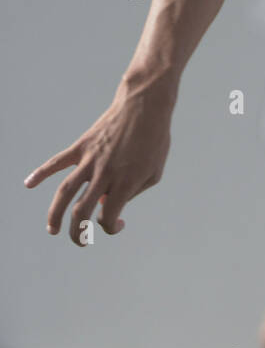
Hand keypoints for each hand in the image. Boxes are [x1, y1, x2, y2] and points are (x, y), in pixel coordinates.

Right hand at [24, 84, 173, 244]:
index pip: (108, 217)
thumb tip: (103, 202)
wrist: (144, 106)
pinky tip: (28, 184)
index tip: (119, 223)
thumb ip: (132, 192)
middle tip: (80, 241)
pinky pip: (56, 162)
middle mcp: (105, 174)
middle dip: (78, 232)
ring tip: (52, 230)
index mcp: (125, 183)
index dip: (111, 227)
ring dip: (55, 214)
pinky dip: (40, 173)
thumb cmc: (154, 141)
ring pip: (65, 192)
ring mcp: (90, 159)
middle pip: (81, 211)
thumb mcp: (153, 172)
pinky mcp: (81, 146)